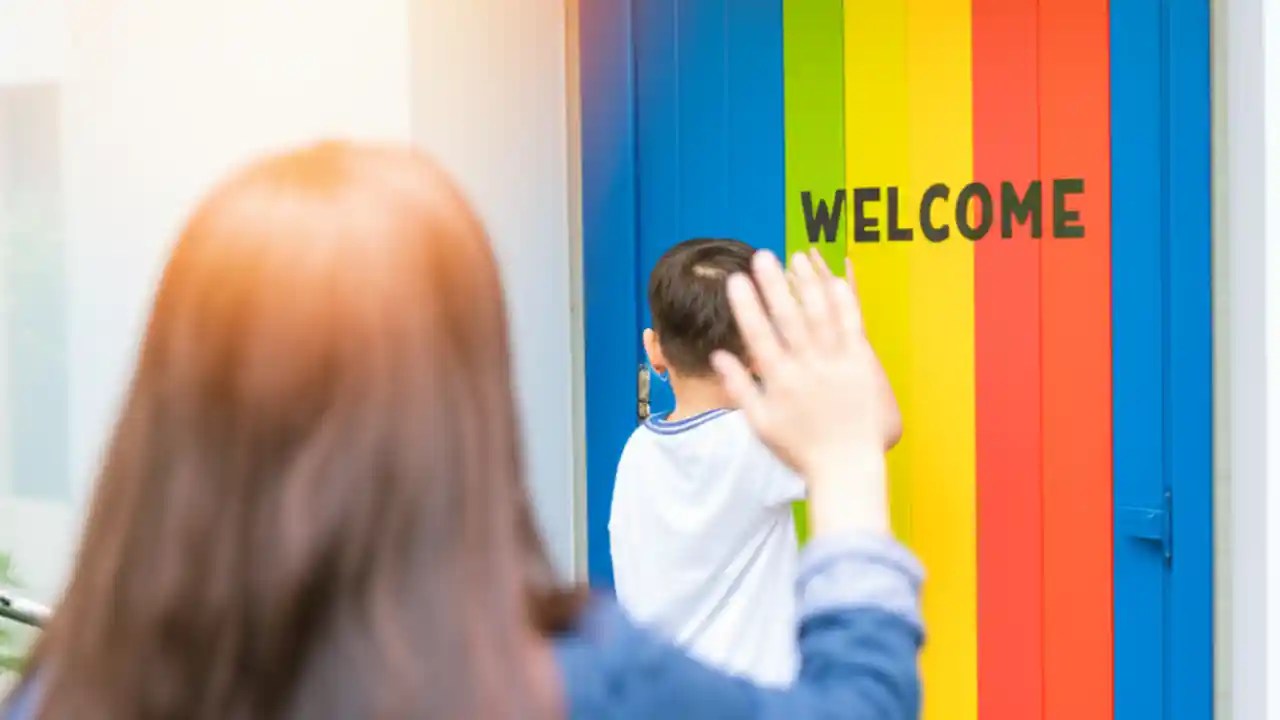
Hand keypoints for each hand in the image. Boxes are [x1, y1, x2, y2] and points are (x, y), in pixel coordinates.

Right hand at [712, 250, 889, 534]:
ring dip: (806, 284)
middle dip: (773, 284)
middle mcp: (807, 369)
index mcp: (780, 382)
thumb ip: (739, 388)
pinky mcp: (861, 364)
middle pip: (788, 319)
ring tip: (794, 257)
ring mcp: (836, 365)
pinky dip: (842, 300)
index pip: (758, 336)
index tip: (736, 280)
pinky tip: (833, 279)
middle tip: (761, 255)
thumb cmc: (801, 449)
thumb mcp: (761, 424)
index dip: (746, 306)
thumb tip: (718, 355)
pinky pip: (851, 325)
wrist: (847, 467)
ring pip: (820, 315)